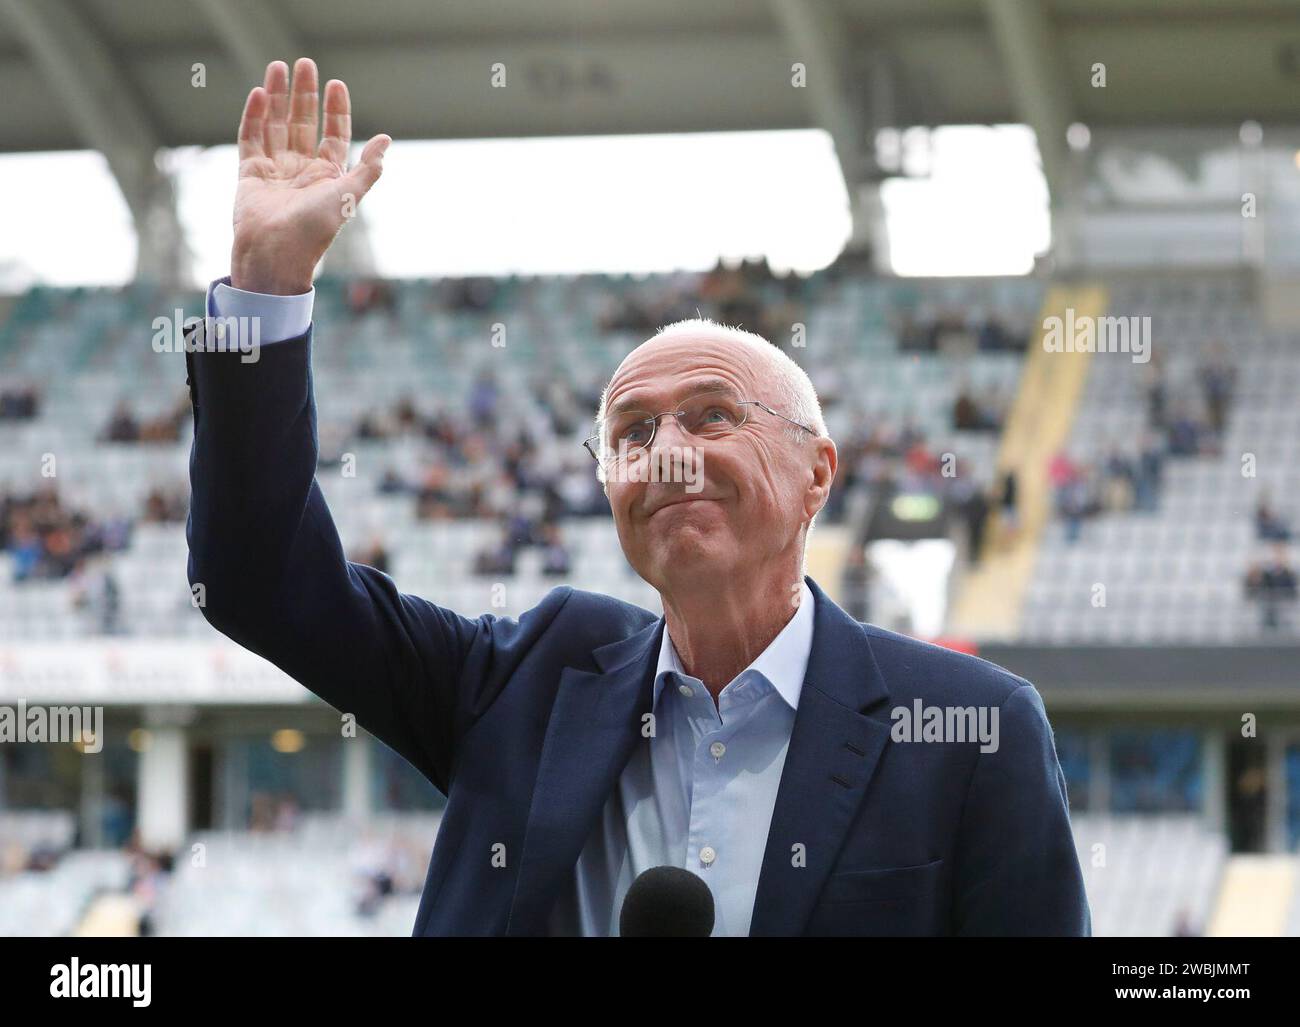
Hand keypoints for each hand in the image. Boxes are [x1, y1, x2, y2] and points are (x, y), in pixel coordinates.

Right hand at [231, 58, 389, 294]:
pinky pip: (251, 138)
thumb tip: (386, 142)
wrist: (277, 254)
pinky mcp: (250, 173)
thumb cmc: (315, 230)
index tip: (336, 84)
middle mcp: (302, 170)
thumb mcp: (348, 197)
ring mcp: (275, 170)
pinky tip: (258, 94)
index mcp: (328, 176)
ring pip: (276, 125)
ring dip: (276, 96)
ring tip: (277, 67)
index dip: (335, 109)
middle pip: (304, 123)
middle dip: (304, 94)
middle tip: (304, 64)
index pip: (333, 134)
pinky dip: (254, 116)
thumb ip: (367, 169)